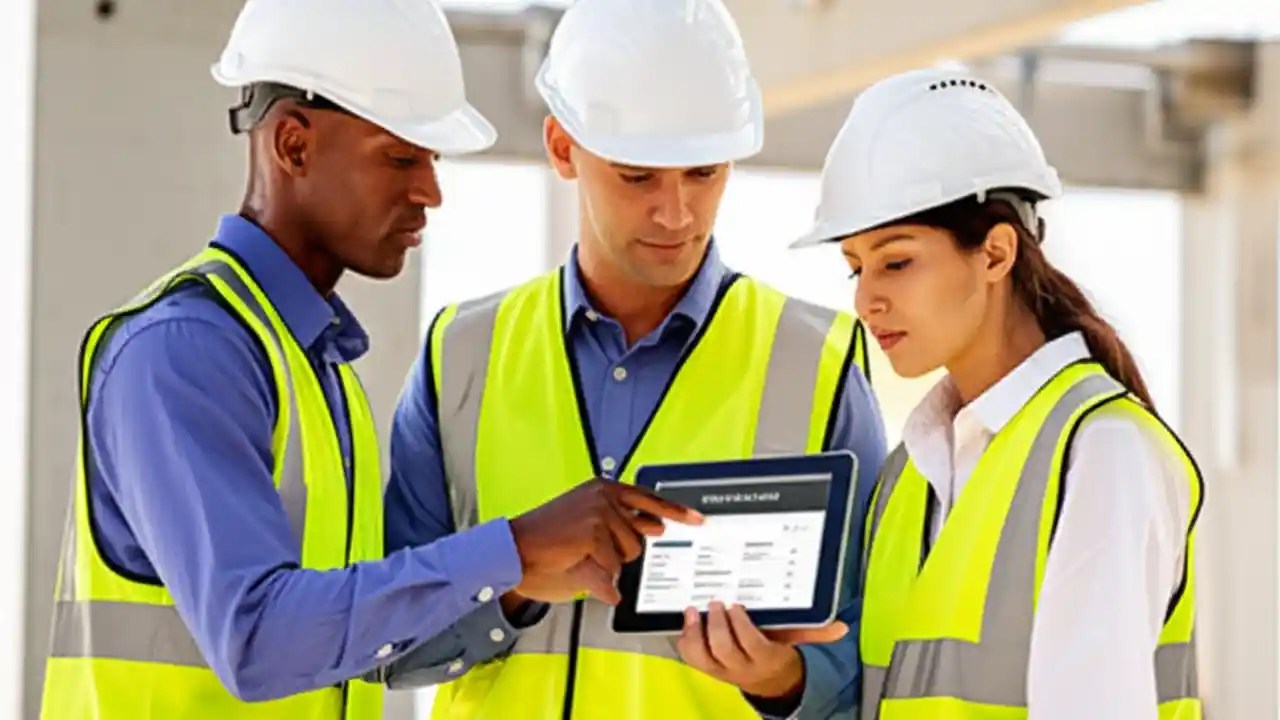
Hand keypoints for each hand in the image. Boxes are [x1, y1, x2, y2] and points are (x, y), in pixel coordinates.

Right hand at [509, 478, 702, 604]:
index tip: (698, 519)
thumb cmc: (545, 542)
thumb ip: (622, 522)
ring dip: (604, 563)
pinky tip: (573, 564)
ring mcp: (599, 516)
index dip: (676, 511)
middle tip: (584, 549)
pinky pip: (610, 571)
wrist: (510, 551)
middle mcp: (603, 497)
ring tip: (575, 554)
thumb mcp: (588, 524)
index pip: (648, 499)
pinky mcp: (592, 537)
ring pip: (626, 556)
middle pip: (638, 538)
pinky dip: (595, 578)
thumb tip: (657, 526)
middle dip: (616, 551)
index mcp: (602, 488)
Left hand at [677, 602, 847, 699]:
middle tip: (716, 602)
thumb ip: (815, 632)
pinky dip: (686, 638)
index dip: (740, 624)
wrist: (769, 681)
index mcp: (765, 659)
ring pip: (701, 656)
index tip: (737, 604)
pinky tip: (687, 620)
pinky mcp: (707, 667)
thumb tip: (840, 627)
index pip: (751, 643)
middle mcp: (741, 667)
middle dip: (716, 624)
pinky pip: (691, 658)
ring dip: (694, 632)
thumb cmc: (778, 652)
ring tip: (693, 611)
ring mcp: (721, 670)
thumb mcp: (796, 642)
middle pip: (724, 649)